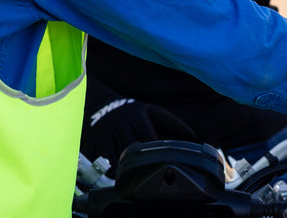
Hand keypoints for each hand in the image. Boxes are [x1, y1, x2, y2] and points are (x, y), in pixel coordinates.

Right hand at [80, 97, 196, 174]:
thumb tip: (192, 136)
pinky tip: (117, 180)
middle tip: (150, 180)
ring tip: (134, 184)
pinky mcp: (93, 141)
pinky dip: (109, 170)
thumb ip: (172, 122)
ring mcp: (105, 132)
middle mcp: (120, 122)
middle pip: (131, 148)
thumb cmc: (131, 112)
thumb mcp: (151, 111)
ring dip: (124, 170)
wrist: (99, 103)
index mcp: (137, 115)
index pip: (148, 137)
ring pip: (115, 155)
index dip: (155, 154)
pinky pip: (101, 159)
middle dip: (140, 165)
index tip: (163, 167)